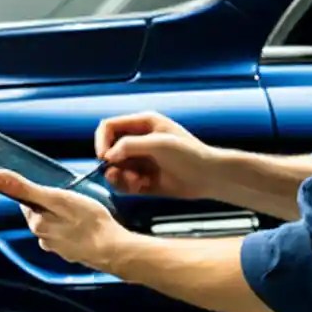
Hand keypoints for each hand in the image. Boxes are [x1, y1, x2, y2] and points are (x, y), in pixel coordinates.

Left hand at [0, 169, 129, 271]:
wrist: (113, 250)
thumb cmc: (88, 221)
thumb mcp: (56, 198)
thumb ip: (26, 188)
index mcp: (36, 224)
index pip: (26, 202)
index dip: (38, 192)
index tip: (50, 187)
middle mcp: (44, 239)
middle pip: (40, 215)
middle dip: (51, 205)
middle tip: (69, 197)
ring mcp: (59, 248)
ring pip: (55, 227)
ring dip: (63, 218)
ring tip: (80, 211)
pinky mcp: (74, 253)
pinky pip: (68, 237)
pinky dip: (74, 230)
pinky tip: (86, 226)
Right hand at [94, 112, 217, 198]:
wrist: (210, 177)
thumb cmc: (189, 154)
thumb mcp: (159, 144)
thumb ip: (130, 146)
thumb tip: (108, 156)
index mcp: (142, 124)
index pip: (108, 127)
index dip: (101, 141)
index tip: (103, 158)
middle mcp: (138, 141)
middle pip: (108, 150)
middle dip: (112, 164)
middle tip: (122, 174)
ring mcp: (140, 161)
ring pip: (114, 168)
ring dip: (120, 177)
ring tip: (136, 182)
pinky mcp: (142, 179)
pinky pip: (123, 183)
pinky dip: (128, 186)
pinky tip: (142, 186)